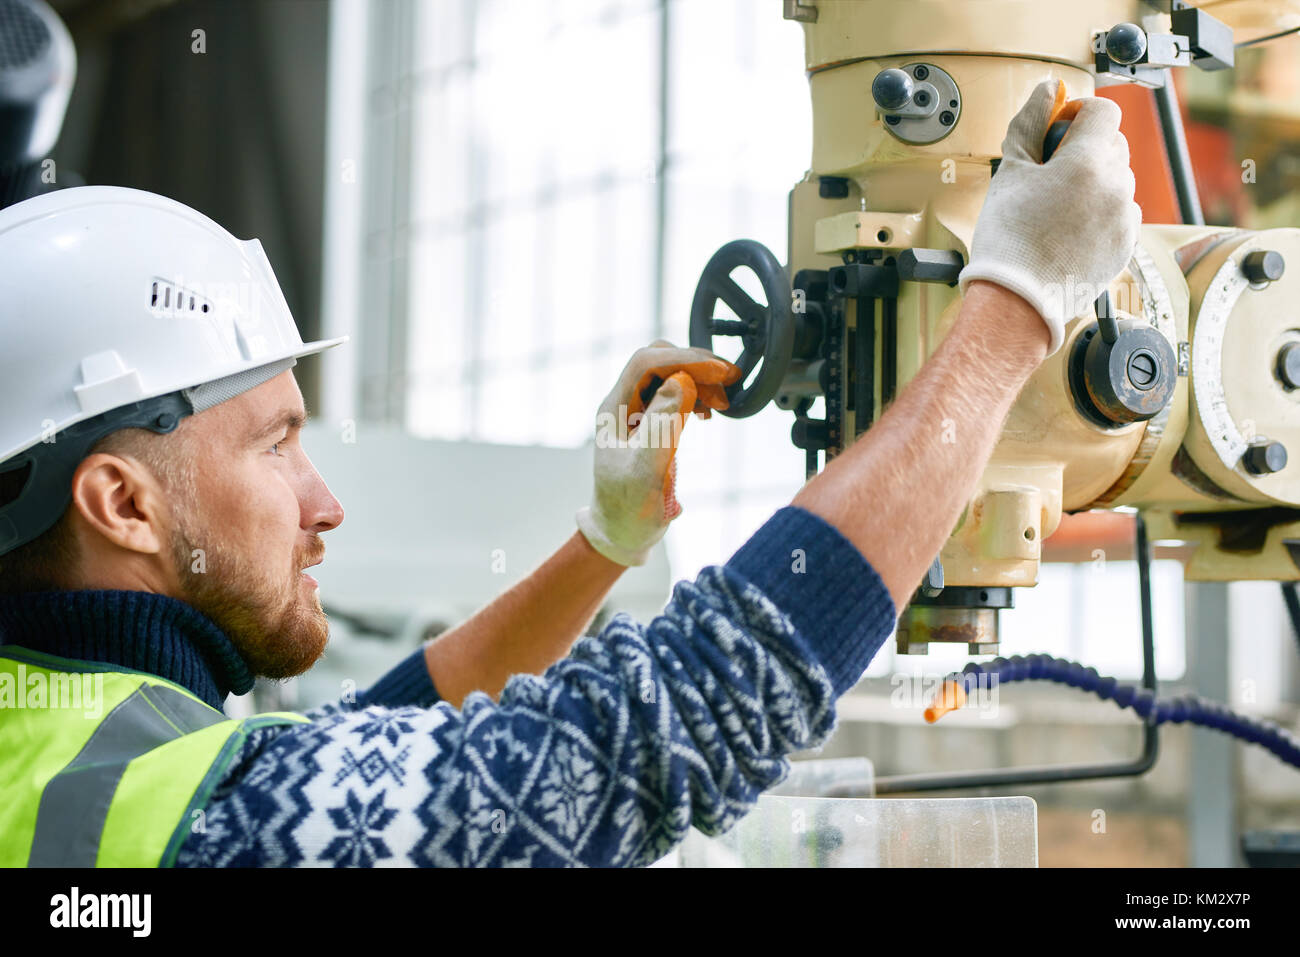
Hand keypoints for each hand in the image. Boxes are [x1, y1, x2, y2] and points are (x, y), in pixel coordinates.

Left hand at [576, 340, 740, 565]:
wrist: (621, 533)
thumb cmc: (628, 510)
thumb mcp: (646, 471)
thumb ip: (662, 426)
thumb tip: (680, 381)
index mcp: (614, 410)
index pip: (646, 363)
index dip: (684, 359)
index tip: (719, 371)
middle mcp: (623, 404)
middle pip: (659, 361)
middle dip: (695, 364)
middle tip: (729, 380)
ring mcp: (637, 413)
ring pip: (670, 375)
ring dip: (699, 379)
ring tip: (723, 402)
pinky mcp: (651, 423)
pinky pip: (675, 394)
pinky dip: (697, 395)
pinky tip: (709, 412)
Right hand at [957, 79, 1141, 356]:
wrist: (1017, 301)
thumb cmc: (1009, 241)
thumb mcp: (1010, 172)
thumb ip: (1031, 123)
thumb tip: (1047, 91)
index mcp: (1089, 162)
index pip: (1104, 111)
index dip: (1078, 116)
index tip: (1058, 132)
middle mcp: (1117, 186)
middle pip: (1114, 144)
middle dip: (1086, 151)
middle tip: (1051, 175)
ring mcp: (1125, 218)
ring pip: (1118, 181)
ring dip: (1094, 184)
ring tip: (1057, 210)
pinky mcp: (1126, 244)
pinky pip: (1121, 213)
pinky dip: (1100, 214)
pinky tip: (1069, 231)